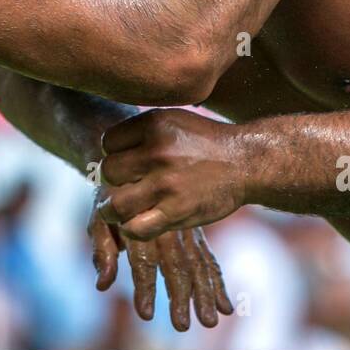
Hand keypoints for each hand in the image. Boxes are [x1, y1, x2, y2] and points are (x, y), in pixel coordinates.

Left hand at [89, 188, 232, 330]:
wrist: (137, 164)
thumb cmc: (111, 197)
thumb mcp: (100, 217)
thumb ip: (102, 249)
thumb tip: (102, 286)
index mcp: (142, 222)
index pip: (143, 261)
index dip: (144, 287)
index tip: (146, 313)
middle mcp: (168, 227)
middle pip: (176, 265)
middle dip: (180, 297)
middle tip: (182, 324)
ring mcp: (185, 230)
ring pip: (198, 265)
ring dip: (204, 295)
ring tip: (209, 321)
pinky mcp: (196, 235)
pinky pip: (209, 260)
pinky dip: (218, 284)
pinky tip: (225, 307)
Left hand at [97, 108, 247, 240]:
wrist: (245, 162)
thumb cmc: (205, 141)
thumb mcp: (173, 120)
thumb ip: (141, 130)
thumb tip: (103, 149)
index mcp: (154, 124)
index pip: (108, 142)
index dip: (113, 153)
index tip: (126, 161)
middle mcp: (158, 152)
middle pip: (108, 172)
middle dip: (113, 181)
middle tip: (125, 185)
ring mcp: (167, 184)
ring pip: (116, 205)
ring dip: (114, 210)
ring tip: (119, 209)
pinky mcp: (177, 211)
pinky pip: (136, 229)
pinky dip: (131, 229)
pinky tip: (137, 223)